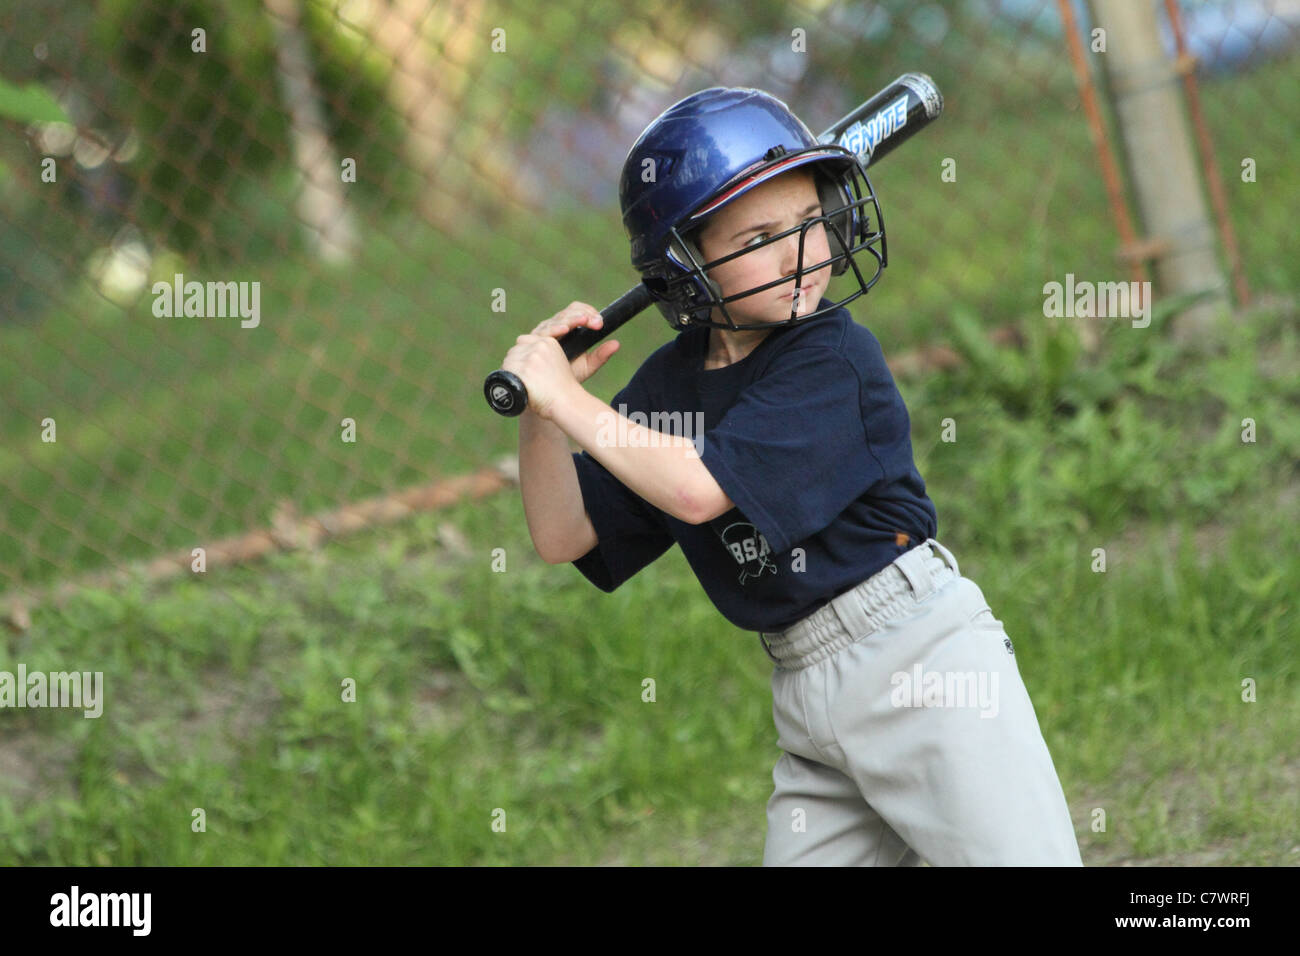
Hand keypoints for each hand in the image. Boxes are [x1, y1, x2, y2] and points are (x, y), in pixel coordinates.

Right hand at [500, 302, 620, 419]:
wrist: (546, 393)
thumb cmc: (564, 378)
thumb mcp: (586, 367)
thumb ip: (600, 356)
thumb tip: (616, 344)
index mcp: (566, 328)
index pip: (575, 311)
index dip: (588, 312)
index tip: (600, 322)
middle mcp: (552, 327)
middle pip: (566, 313)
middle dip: (581, 315)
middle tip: (594, 321)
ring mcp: (541, 334)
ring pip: (556, 320)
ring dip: (569, 320)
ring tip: (582, 321)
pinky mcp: (530, 342)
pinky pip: (542, 333)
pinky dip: (553, 330)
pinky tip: (562, 331)